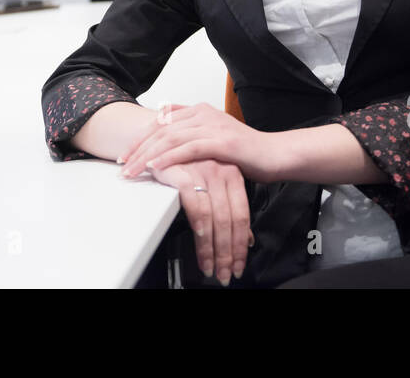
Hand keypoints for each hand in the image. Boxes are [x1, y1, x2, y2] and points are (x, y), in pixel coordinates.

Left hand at [119, 101, 283, 183]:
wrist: (276, 155)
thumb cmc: (245, 152)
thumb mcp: (213, 139)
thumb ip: (192, 136)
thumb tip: (166, 141)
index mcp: (199, 111)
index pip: (160, 122)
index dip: (139, 139)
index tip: (123, 155)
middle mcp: (204, 114)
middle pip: (161, 129)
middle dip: (137, 149)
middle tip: (121, 166)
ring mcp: (213, 126)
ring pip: (170, 138)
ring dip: (147, 156)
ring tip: (132, 170)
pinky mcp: (223, 142)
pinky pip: (189, 149)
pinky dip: (169, 158)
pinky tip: (156, 168)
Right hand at [145, 158, 251, 284]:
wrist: (163, 135)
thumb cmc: (188, 160)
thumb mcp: (215, 180)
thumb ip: (229, 206)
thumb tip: (247, 239)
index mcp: (234, 175)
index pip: (242, 216)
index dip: (241, 244)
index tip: (238, 265)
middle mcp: (222, 172)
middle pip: (229, 221)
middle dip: (226, 253)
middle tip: (223, 274)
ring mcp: (204, 171)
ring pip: (213, 217)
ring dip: (210, 247)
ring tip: (208, 267)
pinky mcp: (184, 172)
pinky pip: (195, 203)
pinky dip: (197, 224)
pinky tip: (198, 239)